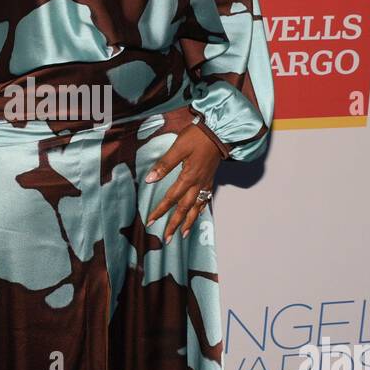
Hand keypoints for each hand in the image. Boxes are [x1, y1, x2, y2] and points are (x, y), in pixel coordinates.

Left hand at [143, 126, 220, 241]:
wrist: (220, 131)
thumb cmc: (198, 137)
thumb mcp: (178, 147)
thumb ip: (164, 164)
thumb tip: (150, 179)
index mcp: (188, 177)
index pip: (171, 198)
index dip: (160, 210)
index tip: (151, 221)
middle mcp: (198, 184)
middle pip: (184, 208)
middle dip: (175, 224)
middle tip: (167, 238)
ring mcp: (206, 182)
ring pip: (196, 207)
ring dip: (189, 222)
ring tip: (184, 234)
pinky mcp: (211, 179)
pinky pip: (205, 199)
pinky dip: (200, 209)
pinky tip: (198, 214)